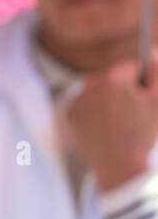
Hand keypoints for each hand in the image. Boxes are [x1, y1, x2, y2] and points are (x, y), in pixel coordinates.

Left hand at [61, 53, 157, 190]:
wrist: (117, 167)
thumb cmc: (141, 135)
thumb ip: (157, 71)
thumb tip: (152, 50)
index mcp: (114, 77)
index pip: (132, 68)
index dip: (142, 84)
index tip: (142, 100)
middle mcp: (91, 84)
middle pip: (114, 78)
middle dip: (123, 89)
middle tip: (130, 114)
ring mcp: (77, 100)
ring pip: (99, 90)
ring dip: (108, 99)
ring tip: (117, 121)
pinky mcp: (69, 115)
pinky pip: (86, 104)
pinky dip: (94, 111)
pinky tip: (103, 125)